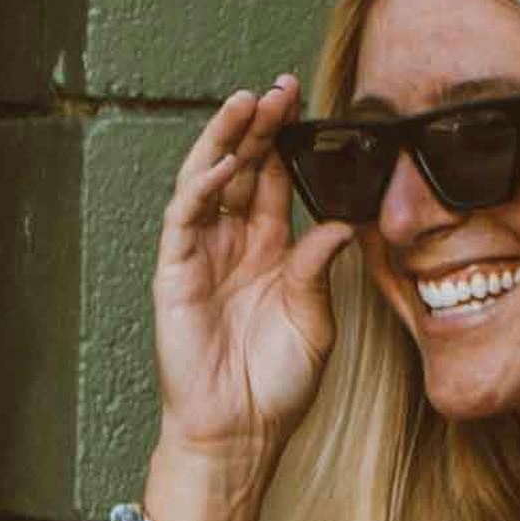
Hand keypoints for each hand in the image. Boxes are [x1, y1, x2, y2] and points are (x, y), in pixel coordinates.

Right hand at [148, 75, 351, 503]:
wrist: (240, 433)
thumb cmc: (277, 384)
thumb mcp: (315, 320)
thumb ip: (321, 267)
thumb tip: (344, 221)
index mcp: (270, 249)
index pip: (274, 179)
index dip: (285, 140)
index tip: (304, 103)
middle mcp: (233, 243)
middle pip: (241, 167)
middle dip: (256, 125)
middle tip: (279, 87)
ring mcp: (201, 254)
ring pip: (207, 180)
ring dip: (223, 140)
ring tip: (244, 102)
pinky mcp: (175, 272)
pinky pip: (184, 219)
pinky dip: (200, 188)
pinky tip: (222, 165)